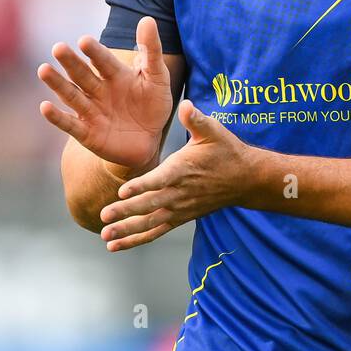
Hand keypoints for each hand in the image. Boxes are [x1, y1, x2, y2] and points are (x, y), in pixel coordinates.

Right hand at [38, 16, 173, 173]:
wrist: (148, 142)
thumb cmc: (153, 105)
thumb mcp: (158, 77)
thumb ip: (152, 51)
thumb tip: (147, 19)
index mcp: (115, 75)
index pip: (103, 60)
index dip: (94, 51)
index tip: (84, 40)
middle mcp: (98, 90)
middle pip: (82, 74)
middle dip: (71, 62)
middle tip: (58, 47)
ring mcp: (91, 111)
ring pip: (72, 95)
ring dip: (58, 84)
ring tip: (43, 69)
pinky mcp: (87, 133)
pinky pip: (70, 125)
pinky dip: (57, 118)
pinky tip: (44, 107)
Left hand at [97, 100, 255, 251]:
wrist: (245, 179)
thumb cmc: (226, 151)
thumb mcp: (213, 130)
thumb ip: (196, 119)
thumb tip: (186, 105)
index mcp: (184, 169)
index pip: (160, 179)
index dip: (141, 186)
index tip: (123, 192)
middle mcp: (180, 192)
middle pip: (150, 204)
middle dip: (126, 211)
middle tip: (105, 215)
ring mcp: (180, 208)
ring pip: (150, 222)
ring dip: (127, 230)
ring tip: (106, 236)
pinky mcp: (181, 217)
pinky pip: (157, 231)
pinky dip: (137, 239)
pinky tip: (118, 245)